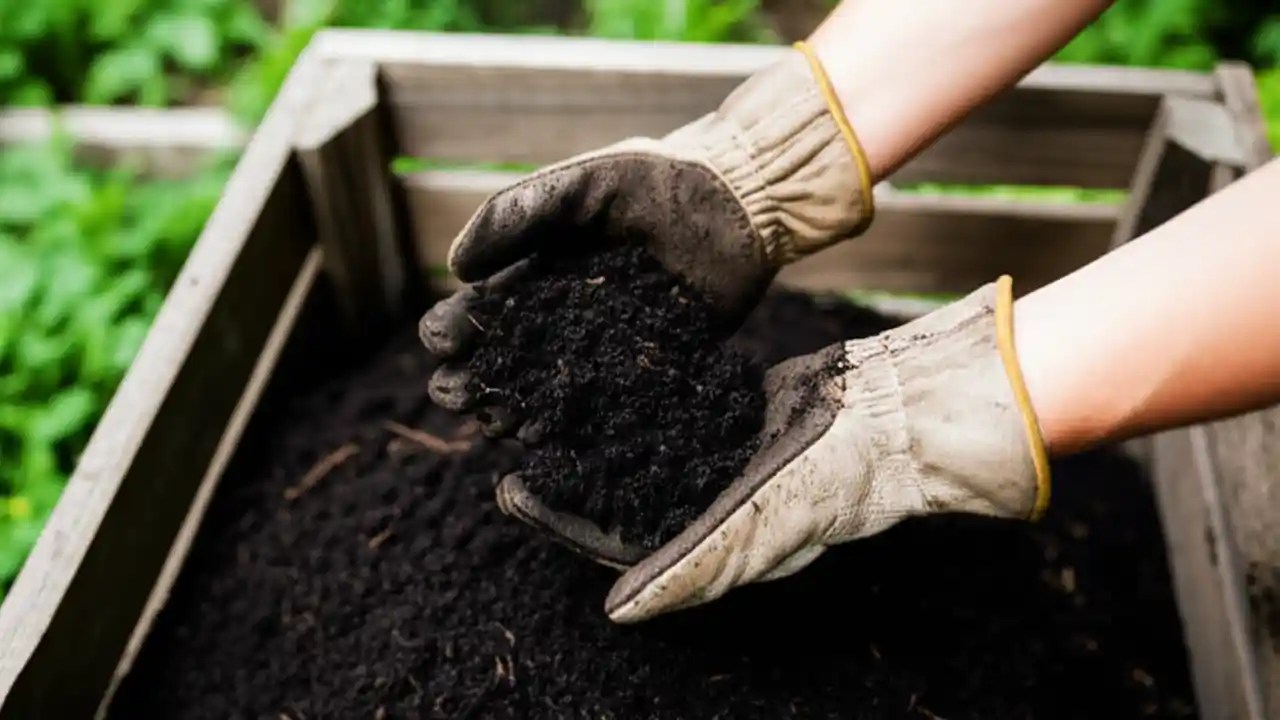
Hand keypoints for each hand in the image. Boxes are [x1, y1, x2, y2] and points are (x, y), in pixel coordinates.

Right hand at [419, 43, 873, 422]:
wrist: (736, 201)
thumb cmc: (652, 180)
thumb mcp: (581, 184)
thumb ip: (519, 212)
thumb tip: (457, 266)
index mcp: (530, 273)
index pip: (475, 310)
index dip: (450, 329)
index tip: (443, 340)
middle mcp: (556, 319)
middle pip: (497, 362)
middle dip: (467, 381)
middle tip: (457, 394)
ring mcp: (598, 350)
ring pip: (540, 394)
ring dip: (509, 412)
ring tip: (495, 421)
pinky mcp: (645, 372)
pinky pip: (600, 406)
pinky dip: (570, 424)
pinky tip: (548, 435)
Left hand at [499, 278, 1050, 620]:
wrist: (894, 416)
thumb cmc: (838, 478)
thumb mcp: (760, 526)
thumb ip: (694, 567)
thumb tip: (617, 612)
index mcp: (709, 544)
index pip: (616, 541)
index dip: (561, 520)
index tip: (510, 490)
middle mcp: (707, 506)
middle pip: (615, 495)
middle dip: (563, 474)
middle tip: (508, 441)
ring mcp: (718, 459)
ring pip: (636, 450)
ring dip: (589, 432)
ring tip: (541, 403)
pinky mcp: (728, 416)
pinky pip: (668, 411)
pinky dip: (631, 397)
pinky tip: (596, 371)